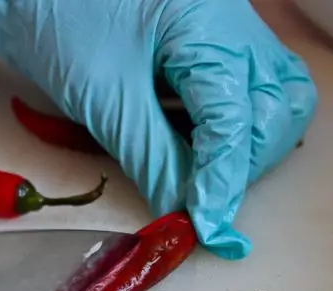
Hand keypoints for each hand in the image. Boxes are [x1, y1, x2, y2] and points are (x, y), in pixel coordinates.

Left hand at [0, 0, 317, 259]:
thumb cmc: (59, 25)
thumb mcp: (107, 99)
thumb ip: (152, 158)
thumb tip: (183, 210)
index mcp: (210, 24)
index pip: (236, 119)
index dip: (222, 180)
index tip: (206, 225)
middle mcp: (234, 23)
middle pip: (273, 111)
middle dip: (242, 165)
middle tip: (203, 201)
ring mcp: (228, 32)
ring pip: (272, 103)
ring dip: (244, 150)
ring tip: (204, 177)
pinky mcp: (212, 45)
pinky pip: (243, 94)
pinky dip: (228, 131)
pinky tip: (198, 148)